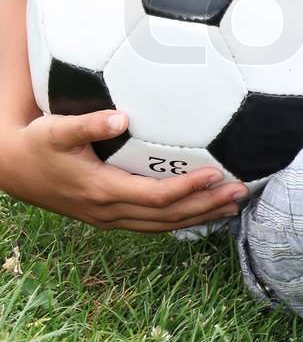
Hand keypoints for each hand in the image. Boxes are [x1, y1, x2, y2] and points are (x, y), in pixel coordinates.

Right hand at [0, 110, 247, 233]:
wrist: (10, 167)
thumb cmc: (36, 144)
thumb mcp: (56, 129)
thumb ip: (89, 123)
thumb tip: (122, 116)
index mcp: (102, 191)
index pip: (155, 197)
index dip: (188, 188)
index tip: (216, 174)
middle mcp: (109, 212)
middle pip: (168, 217)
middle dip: (206, 207)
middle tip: (240, 194)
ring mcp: (108, 219)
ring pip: (162, 226)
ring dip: (198, 216)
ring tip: (231, 207)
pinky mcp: (107, 217)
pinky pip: (151, 224)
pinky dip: (179, 219)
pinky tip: (198, 212)